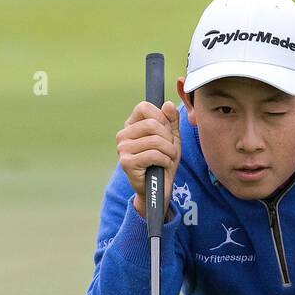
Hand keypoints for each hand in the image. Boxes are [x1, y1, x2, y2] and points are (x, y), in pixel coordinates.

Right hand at [116, 100, 180, 219]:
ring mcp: (122, 149)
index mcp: (131, 125)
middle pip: (153, 124)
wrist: (158, 190)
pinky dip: (165, 161)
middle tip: (170, 150)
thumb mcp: (171, 139)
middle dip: (168, 138)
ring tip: (168, 159)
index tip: (166, 133)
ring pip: (155, 140)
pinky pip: (153, 154)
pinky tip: (163, 167)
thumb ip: (171, 120)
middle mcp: (123, 135)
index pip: (144, 107)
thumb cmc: (164, 162)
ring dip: (169, 152)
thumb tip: (167, 104)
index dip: (162, 118)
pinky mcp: (126, 162)